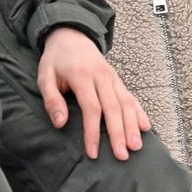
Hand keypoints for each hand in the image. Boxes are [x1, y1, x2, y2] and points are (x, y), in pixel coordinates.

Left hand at [37, 26, 150, 160]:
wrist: (72, 36)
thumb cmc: (56, 60)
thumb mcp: (45, 76)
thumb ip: (52, 100)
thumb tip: (60, 123)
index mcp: (82, 76)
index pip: (92, 108)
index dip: (93, 132)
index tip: (93, 153)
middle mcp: (102, 77)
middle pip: (113, 108)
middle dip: (119, 133)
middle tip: (123, 155)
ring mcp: (113, 78)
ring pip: (126, 103)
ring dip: (132, 126)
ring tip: (136, 146)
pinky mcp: (118, 80)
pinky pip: (131, 97)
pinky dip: (139, 112)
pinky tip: (146, 127)